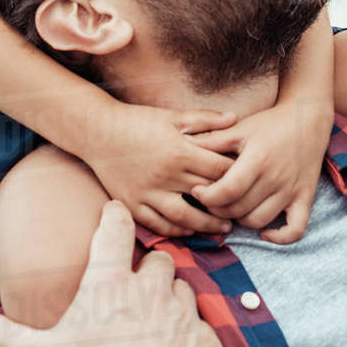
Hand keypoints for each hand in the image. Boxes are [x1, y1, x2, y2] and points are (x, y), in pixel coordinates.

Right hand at [0, 201, 222, 346]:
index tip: (115, 211)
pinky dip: (190, 343)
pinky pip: (202, 331)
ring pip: (183, 293)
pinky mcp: (207, 345)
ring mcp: (183, 317)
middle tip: (138, 294)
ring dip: (171, 305)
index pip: (115, 229)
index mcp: (109, 285)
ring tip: (156, 333)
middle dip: (149, 272)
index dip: (114, 215)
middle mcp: (150, 292)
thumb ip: (12, 336)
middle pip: (159, 261)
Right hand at [83, 103, 237, 236]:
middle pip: (207, 195)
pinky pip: (158, 224)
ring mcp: (148, 193)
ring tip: (222, 227)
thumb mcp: (172, 116)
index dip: (238, 175)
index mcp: (180, 152)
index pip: (219, 170)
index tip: (249, 179)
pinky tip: (189, 230)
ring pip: (185, 217)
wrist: (98, 132)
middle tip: (244, 209)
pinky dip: (176, 230)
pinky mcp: (132, 204)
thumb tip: (236, 119)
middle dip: (228, 203)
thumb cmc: (138, 121)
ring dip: (206, 225)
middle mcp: (166, 176)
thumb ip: (205, 119)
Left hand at [188, 100, 331, 243]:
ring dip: (239, 220)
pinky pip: (295, 230)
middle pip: (238, 210)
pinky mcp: (305, 198)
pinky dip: (279, 238)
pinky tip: (263, 231)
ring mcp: (292, 191)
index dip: (207, 197)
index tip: (197, 190)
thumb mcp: (239, 128)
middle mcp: (276, 178)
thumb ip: (212, 140)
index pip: (227, 191)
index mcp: (258, 159)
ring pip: (258, 221)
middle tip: (209, 199)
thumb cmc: (269, 123)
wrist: (308, 119)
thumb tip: (182, 144)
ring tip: (231, 207)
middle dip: (217, 208)